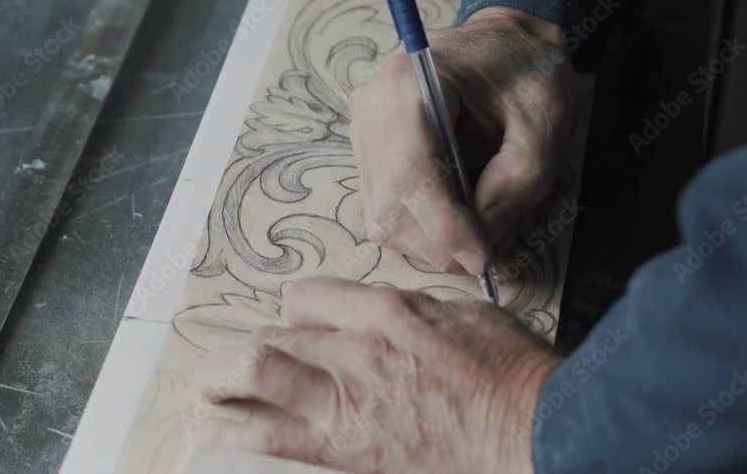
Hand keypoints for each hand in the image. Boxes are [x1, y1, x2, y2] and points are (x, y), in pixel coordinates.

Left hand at [195, 278, 559, 473]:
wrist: (535, 429)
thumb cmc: (510, 373)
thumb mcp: (463, 314)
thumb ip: (411, 309)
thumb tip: (383, 311)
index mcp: (385, 310)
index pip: (306, 297)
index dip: (293, 313)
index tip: (297, 330)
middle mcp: (354, 347)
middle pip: (275, 332)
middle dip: (256, 348)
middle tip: (248, 363)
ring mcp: (345, 398)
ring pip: (254, 367)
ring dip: (223, 375)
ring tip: (211, 386)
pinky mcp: (344, 449)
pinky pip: (268, 438)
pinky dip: (232, 433)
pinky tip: (211, 435)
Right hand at [349, 7, 573, 273]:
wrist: (504, 40)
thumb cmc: (527, 72)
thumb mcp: (543, 127)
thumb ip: (513, 190)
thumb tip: (478, 250)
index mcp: (411, 86)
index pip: (412, 178)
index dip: (445, 230)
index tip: (484, 259)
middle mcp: (371, 107)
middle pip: (389, 205)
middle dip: (438, 244)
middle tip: (485, 256)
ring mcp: (362, 129)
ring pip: (381, 216)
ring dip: (427, 242)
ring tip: (472, 236)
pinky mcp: (367, 149)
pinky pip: (381, 209)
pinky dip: (417, 229)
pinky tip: (451, 219)